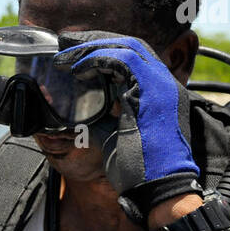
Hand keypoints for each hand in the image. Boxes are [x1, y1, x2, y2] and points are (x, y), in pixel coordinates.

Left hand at [53, 32, 200, 221]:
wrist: (158, 189)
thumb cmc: (139, 169)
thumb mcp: (112, 135)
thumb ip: (98, 118)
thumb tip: (72, 112)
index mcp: (157, 92)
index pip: (131, 55)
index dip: (102, 48)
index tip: (75, 53)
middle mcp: (164, 84)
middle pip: (130, 44)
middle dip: (94, 41)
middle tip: (66, 44)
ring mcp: (162, 85)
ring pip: (127, 47)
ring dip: (92, 48)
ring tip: (66, 57)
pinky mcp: (154, 91)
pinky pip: (124, 61)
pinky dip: (98, 60)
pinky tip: (78, 69)